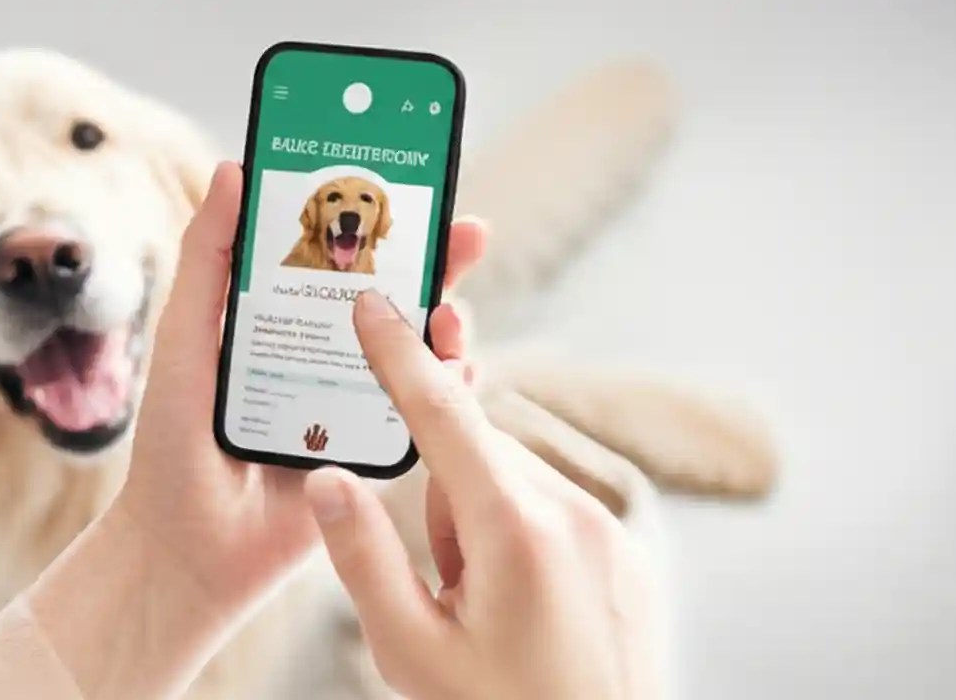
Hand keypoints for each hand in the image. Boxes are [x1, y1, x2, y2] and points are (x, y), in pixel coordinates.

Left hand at [30, 162, 481, 697]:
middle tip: (467, 232)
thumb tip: (232, 170)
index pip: (340, 256)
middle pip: (396, 296)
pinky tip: (459, 371)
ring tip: (452, 312)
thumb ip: (207, 259)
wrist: (187, 550)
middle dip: (438, 261)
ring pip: (420, 352)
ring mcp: (357, 403)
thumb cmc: (174, 445)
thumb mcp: (187, 340)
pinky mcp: (377, 453)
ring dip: (448, 324)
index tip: (409, 178)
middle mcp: (329, 355)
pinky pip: (425, 415)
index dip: (377, 217)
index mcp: (285, 321)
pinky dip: (451, 390)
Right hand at [305, 291, 662, 699]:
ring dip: (483, 526)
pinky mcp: (627, 552)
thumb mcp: (410, 652)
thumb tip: (328, 478)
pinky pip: (555, 513)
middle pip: (476, 460)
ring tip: (490, 612)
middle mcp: (572, 512)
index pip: (443, 416)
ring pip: (513, 487)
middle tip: (448, 589)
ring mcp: (609, 531)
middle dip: (443, 505)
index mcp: (514, 529)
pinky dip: (524, 541)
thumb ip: (362, 558)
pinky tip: (527, 611)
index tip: (374, 303)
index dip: (400, 355)